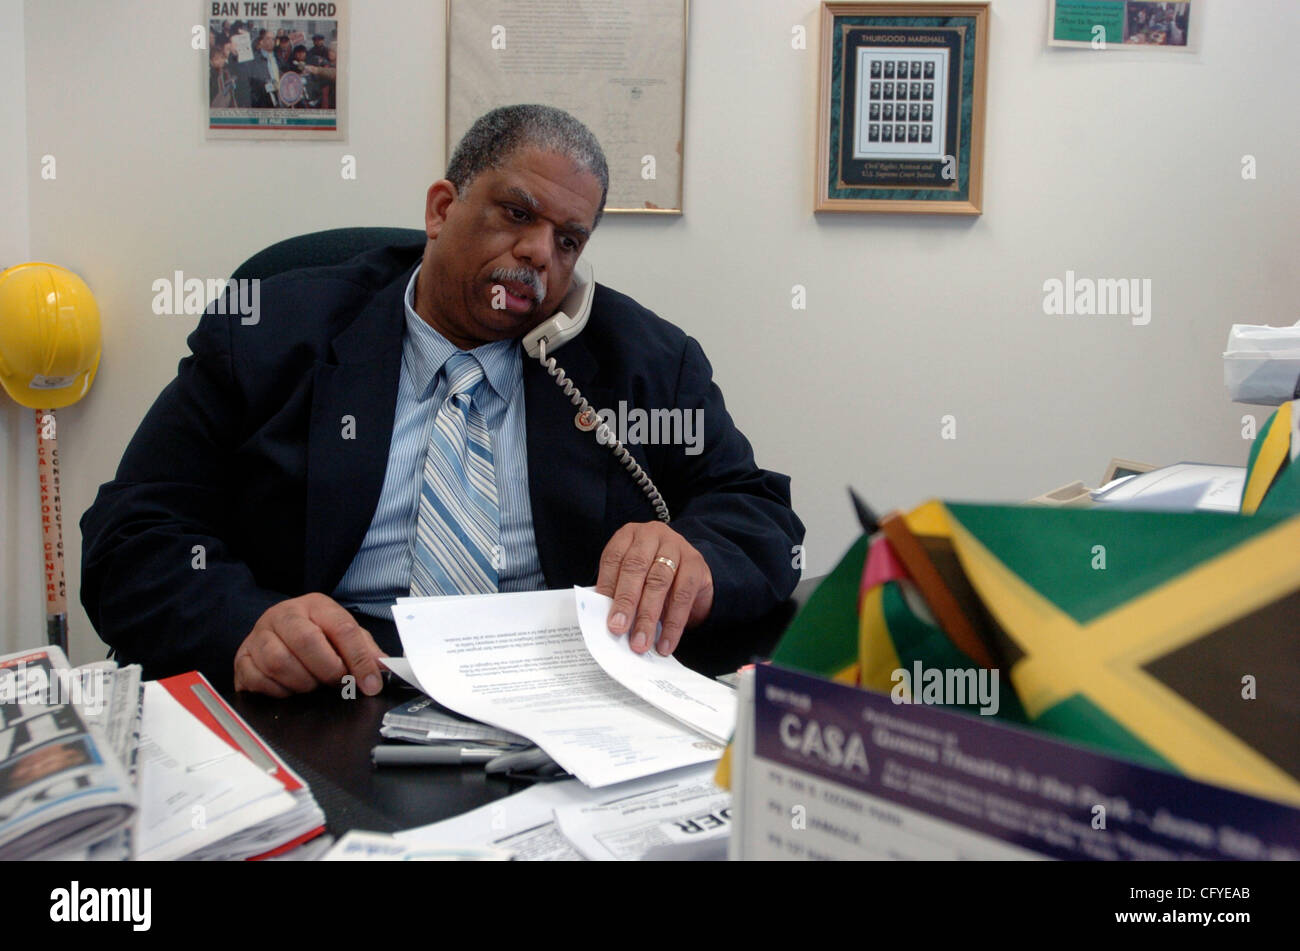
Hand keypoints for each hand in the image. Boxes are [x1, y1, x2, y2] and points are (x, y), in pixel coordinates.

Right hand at [234, 593, 386, 697]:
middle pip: (306, 642)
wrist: (275, 631)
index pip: (342, 628)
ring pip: (278, 662)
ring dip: (302, 682)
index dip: (359, 659)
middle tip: (336, 683)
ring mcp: (258, 636)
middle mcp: (283, 615)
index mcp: (316, 606)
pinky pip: (257, 679)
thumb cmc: (316, 634)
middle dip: (327, 670)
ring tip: (312, 685)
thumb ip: (365, 650)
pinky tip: (289, 689)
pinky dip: (278, 691)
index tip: (370, 684)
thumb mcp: (344, 635)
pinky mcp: (241, 658)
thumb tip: (383, 669)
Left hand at [595, 522, 713, 655]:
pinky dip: (673, 623)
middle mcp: (652, 535)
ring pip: (659, 581)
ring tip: (641, 642)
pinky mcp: (696, 564)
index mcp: (629, 535)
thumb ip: (618, 591)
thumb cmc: (650, 575)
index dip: (607, 587)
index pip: (613, 558)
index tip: (602, 614)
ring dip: (648, 616)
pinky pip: (683, 595)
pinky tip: (665, 642)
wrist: (689, 573)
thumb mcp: (631, 577)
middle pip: (636, 567)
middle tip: (618, 629)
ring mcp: (676, 546)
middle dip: (626, 602)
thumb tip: (608, 621)